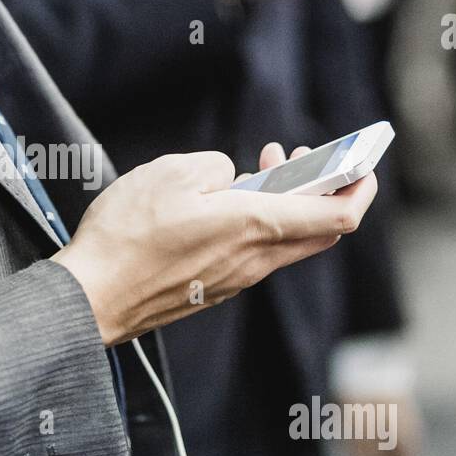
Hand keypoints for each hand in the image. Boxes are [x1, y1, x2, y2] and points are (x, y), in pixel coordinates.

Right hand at [53, 144, 376, 345]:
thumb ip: (214, 166)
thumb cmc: (127, 234)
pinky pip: (256, 255)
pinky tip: (226, 205)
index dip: (360, 187)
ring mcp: (236, 279)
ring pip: (286, 242)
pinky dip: (259, 225)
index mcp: (254, 226)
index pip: (338, 215)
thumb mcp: (171, 173)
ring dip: (286, 204)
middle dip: (324, 190)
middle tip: (304, 158)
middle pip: (320, 231)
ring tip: (258, 168)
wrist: (91, 298)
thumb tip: (230, 177)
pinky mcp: (214, 289)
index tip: (365, 164)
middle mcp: (255, 260)